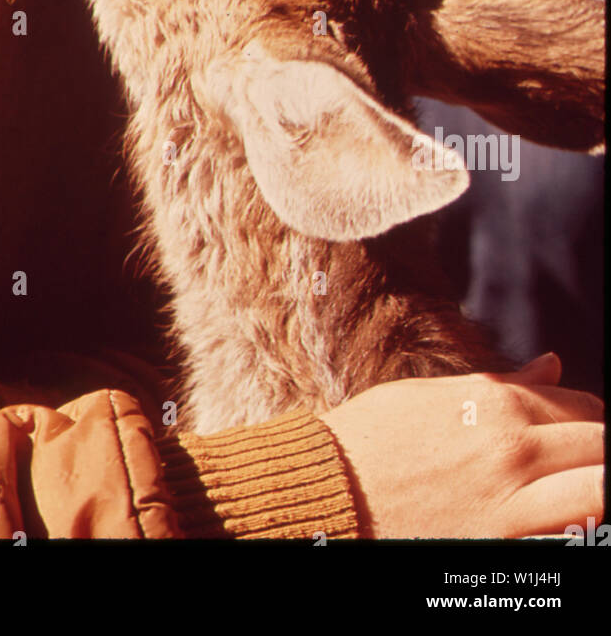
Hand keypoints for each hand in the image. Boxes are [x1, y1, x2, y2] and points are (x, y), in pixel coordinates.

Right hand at [320, 353, 603, 538]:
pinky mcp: (501, 546)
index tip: (582, 438)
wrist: (326, 490)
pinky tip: (566, 524)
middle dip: (599, 452)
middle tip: (582, 466)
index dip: (590, 423)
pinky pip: (569, 534)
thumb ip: (503, 384)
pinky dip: (577, 525)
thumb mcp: (434, 395)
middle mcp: (513, 446)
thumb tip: (554, 362)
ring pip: (599, 489)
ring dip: (598, 486)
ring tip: (579, 492)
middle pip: (599, 445)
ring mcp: (511, 500)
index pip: (582, 406)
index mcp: (496, 401)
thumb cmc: (373, 438)